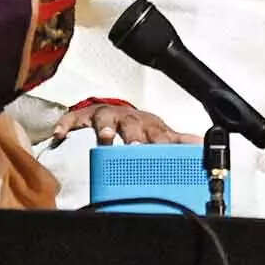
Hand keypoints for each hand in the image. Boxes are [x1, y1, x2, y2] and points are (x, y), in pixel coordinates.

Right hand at [56, 97, 196, 145]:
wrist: (118, 110)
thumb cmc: (141, 127)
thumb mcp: (162, 134)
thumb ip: (180, 142)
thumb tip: (203, 145)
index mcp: (148, 126)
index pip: (157, 134)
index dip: (160, 143)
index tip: (162, 154)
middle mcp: (128, 119)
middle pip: (132, 125)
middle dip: (134, 136)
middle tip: (135, 148)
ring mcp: (106, 116)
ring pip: (105, 118)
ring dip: (105, 127)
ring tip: (105, 139)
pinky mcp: (85, 116)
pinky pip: (74, 118)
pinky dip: (67, 124)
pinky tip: (61, 134)